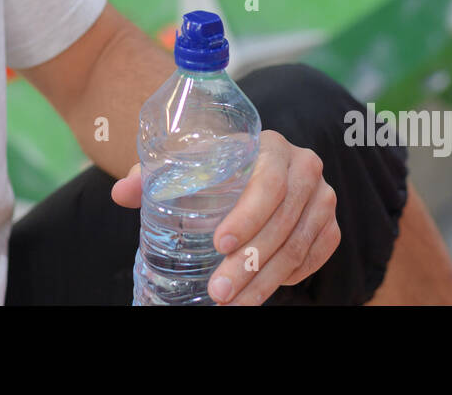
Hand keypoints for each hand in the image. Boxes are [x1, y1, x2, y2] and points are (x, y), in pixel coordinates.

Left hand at [111, 129, 338, 304]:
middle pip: (283, 222)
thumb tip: (120, 194)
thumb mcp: (187, 166)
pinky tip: (261, 289)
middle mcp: (305, 167)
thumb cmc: (216, 168)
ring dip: (265, 281)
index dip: (248, 215)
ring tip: (234, 304)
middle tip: (219, 293)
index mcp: (271, 146)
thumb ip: (152, 176)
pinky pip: (313, 257)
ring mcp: (322, 198)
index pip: (268, 182)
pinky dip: (288, 277)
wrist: (257, 168)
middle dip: (249, 263)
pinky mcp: (330, 225)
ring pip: (297, 247)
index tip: (219, 244)